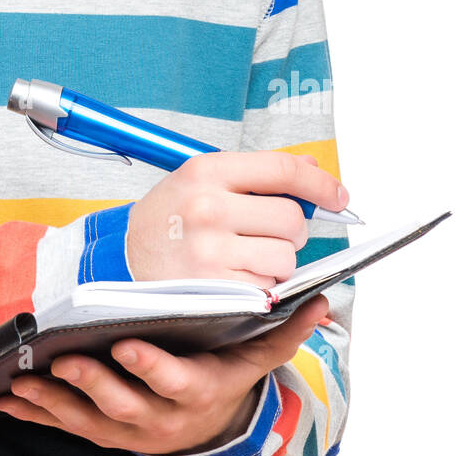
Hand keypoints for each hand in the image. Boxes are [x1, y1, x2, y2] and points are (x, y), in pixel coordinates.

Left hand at [0, 293, 329, 455]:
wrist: (208, 428)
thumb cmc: (223, 378)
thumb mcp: (254, 358)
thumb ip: (283, 331)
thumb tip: (322, 303)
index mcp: (194, 389)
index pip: (172, 379)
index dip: (149, 365)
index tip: (126, 344)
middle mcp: (161, 415)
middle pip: (124, 404)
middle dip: (93, 383)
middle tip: (65, 361)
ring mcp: (129, 428)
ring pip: (87, 419)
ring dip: (53, 402)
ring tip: (25, 382)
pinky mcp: (103, 431)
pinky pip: (67, 426)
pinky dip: (38, 413)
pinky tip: (13, 397)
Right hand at [126, 150, 346, 286]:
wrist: (119, 260)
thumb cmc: (168, 218)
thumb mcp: (201, 180)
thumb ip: (256, 174)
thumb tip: (311, 166)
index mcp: (207, 170)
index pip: (283, 170)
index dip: (319, 183)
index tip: (337, 195)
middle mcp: (209, 207)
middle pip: (291, 219)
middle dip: (291, 232)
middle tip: (267, 235)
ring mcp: (210, 250)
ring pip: (285, 258)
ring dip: (276, 263)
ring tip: (245, 258)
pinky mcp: (214, 289)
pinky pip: (267, 289)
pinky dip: (260, 287)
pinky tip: (233, 278)